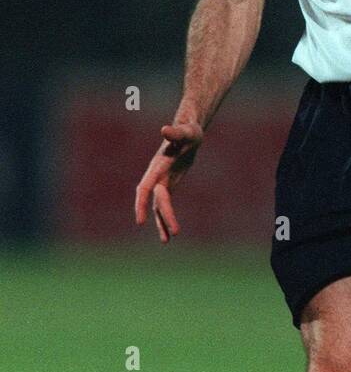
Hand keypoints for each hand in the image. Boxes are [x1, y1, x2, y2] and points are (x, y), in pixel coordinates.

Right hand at [134, 120, 203, 242]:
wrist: (188, 132)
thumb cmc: (189, 131)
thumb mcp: (187, 132)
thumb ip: (176, 132)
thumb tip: (165, 130)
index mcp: (158, 165)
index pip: (145, 187)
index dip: (141, 203)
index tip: (140, 221)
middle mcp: (156, 175)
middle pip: (157, 200)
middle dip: (164, 216)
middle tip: (175, 234)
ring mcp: (161, 181)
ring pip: (158, 206)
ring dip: (162, 223)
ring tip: (167, 241)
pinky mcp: (168, 185)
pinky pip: (164, 205)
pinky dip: (165, 218)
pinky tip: (169, 234)